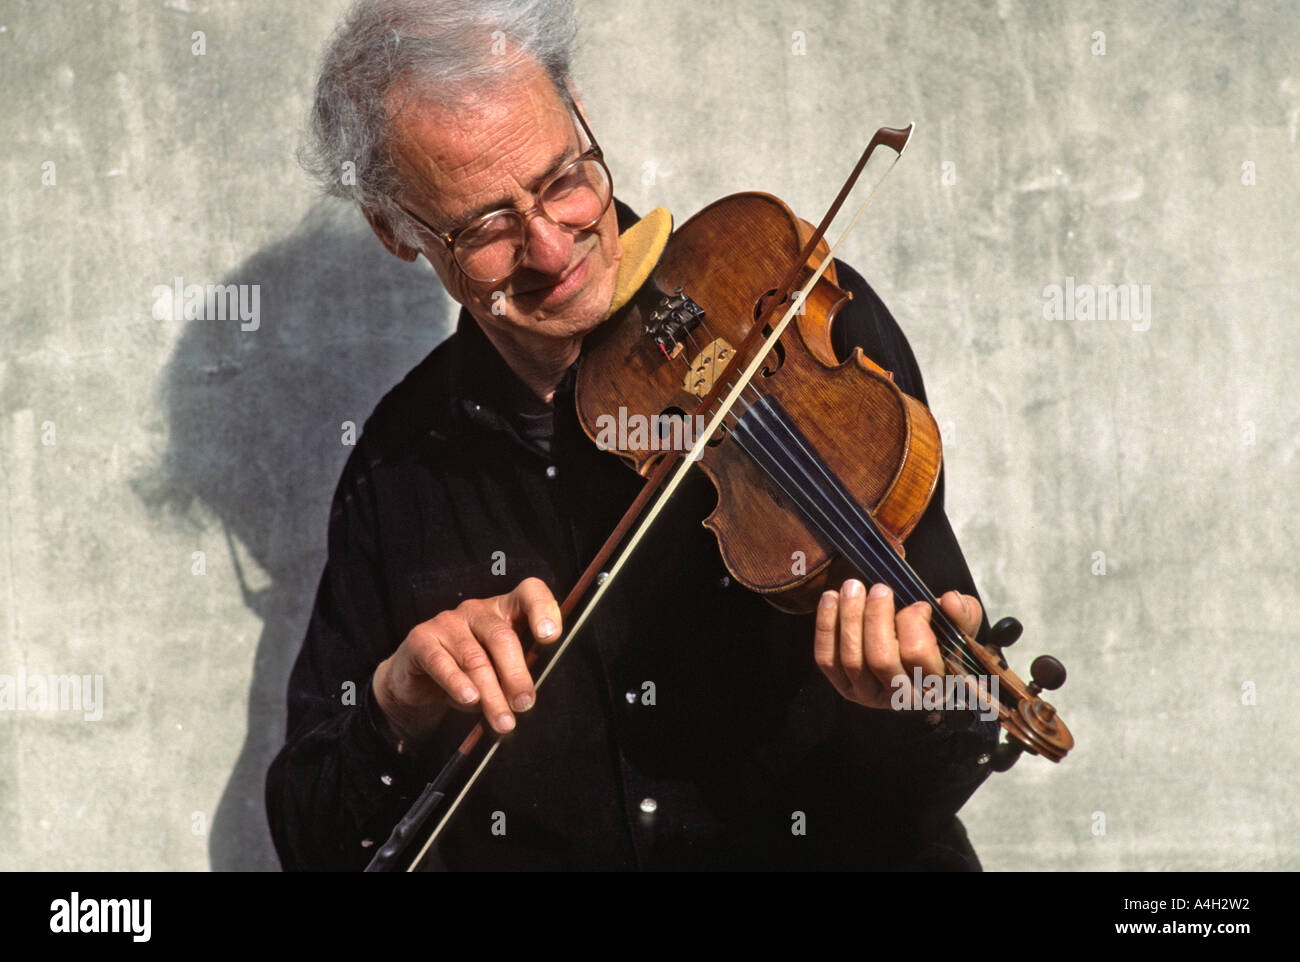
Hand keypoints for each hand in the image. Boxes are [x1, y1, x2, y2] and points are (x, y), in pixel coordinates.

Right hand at [373, 577, 561, 739]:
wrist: (419, 682)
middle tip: (524, 704)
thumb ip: (515, 676)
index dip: (542, 609)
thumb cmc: (469, 674)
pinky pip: (441, 663)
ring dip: (491, 693)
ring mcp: (448, 621)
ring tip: (502, 720)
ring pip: (475, 658)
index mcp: (504, 610)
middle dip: (516, 674)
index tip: (549, 637)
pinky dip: (457, 683)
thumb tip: (527, 698)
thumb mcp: (498, 673)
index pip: (529, 593)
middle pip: (502, 637)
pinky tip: (469, 699)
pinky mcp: (421, 639)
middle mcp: (477, 610)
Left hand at [813, 579, 981, 710]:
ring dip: (849, 617)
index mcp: (936, 685)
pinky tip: (830, 597)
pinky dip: (826, 626)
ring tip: (853, 586)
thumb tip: (949, 600)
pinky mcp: (844, 687)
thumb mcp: (961, 626)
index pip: (918, 655)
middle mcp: (901, 697)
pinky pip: (827, 659)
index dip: (914, 623)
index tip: (919, 603)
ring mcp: (869, 696)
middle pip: (880, 658)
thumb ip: (964, 613)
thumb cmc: (941, 640)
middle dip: (876, 617)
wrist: (918, 658)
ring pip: (852, 659)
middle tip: (879, 588)